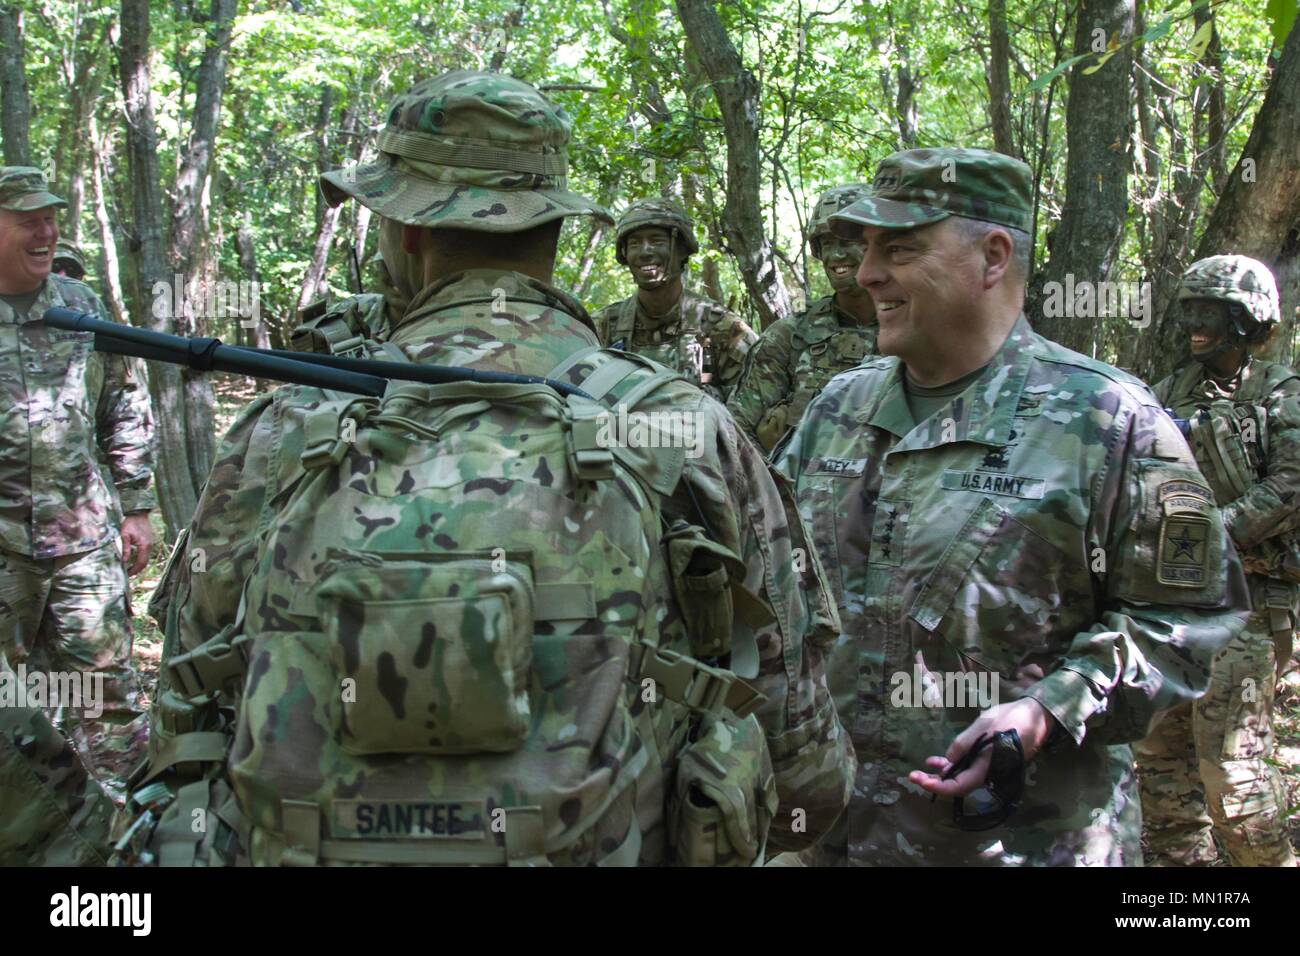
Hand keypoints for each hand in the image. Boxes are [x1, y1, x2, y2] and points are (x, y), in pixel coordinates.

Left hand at [120, 513, 154, 575]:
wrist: (139, 513)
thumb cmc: (130, 523)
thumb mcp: (125, 536)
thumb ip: (125, 549)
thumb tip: (124, 561)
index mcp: (145, 546)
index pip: (141, 563)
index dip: (134, 570)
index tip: (126, 575)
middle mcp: (149, 546)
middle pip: (144, 563)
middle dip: (136, 570)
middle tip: (127, 574)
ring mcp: (150, 544)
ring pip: (145, 559)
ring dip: (138, 565)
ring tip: (129, 568)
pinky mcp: (148, 542)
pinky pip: (145, 554)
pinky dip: (139, 559)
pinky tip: (132, 560)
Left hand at [908, 698, 1055, 797]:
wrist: (1036, 715)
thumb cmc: (1010, 719)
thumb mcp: (982, 726)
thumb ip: (963, 744)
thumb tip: (947, 761)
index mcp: (986, 768)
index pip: (958, 787)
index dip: (937, 787)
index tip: (919, 779)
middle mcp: (988, 773)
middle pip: (959, 785)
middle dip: (936, 781)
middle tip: (914, 775)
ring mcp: (991, 768)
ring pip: (963, 777)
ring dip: (944, 773)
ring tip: (927, 765)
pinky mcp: (992, 761)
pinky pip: (971, 769)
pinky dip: (956, 765)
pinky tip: (944, 759)